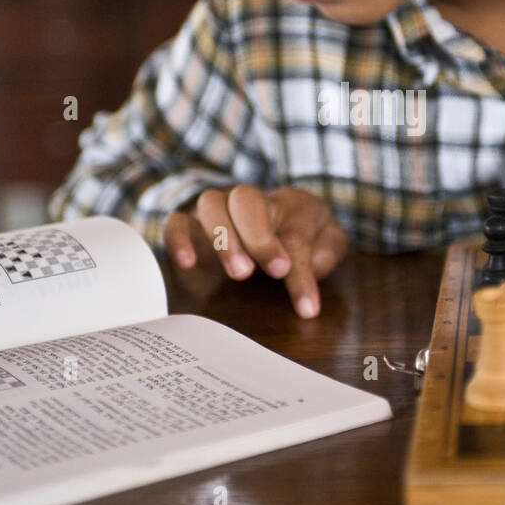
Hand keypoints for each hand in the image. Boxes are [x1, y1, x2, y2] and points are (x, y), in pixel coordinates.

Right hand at [163, 185, 348, 317]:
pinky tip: (187, 263)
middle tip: (270, 271)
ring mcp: (218, 209)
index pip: (295, 234)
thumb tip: (311, 265)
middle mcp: (251, 200)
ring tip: (239, 273)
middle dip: (258, 236)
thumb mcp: (328, 242)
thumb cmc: (302, 234)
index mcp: (291, 204)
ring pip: (211, 203)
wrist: (272, 218)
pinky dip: (178, 238)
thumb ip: (327, 252)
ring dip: (223, 238)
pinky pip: (176, 221)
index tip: (306, 305)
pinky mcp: (191, 224)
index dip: (301, 271)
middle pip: (246, 199)